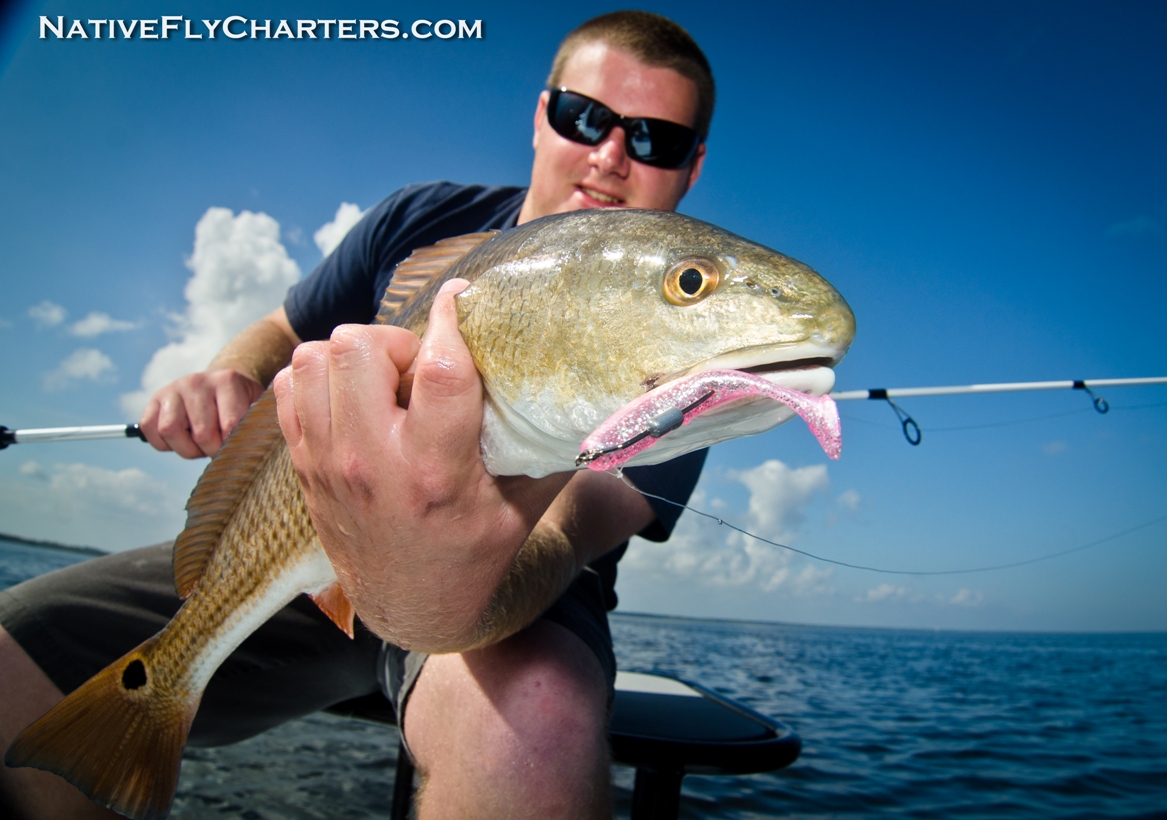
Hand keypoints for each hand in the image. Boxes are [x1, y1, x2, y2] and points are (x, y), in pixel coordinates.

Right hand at [140, 369, 263, 457]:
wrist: (221, 385)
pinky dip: (165, 444)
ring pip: (170, 431)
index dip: (231, 446)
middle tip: (218, 448)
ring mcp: (173, 388)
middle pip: (201, 433)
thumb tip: (260, 447)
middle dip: (211, 450)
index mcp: (227, 380)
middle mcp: (197, 380)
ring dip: (187, 449)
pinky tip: (182, 439)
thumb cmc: (242, 404)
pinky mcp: (154, 399)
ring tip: (200, 444)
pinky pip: (152, 431)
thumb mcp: (257, 408)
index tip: (236, 449)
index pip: (229, 424)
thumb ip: (259, 423)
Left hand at [274, 280, 570, 651]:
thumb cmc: (475, 550)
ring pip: (315, 358)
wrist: (410, 605)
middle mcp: (372, 462)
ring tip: (384, 382)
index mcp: (435, 471)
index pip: (436, 369)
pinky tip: (354, 399)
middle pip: (356, 347)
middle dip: (393, 340)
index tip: (461, 297)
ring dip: (353, 356)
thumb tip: (591, 392)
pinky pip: (290, 386)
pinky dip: (319, 378)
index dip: (450, 318)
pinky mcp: (304, 465)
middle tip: (417, 367)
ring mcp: (329, 463)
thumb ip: (550, 447)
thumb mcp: (524, 507)